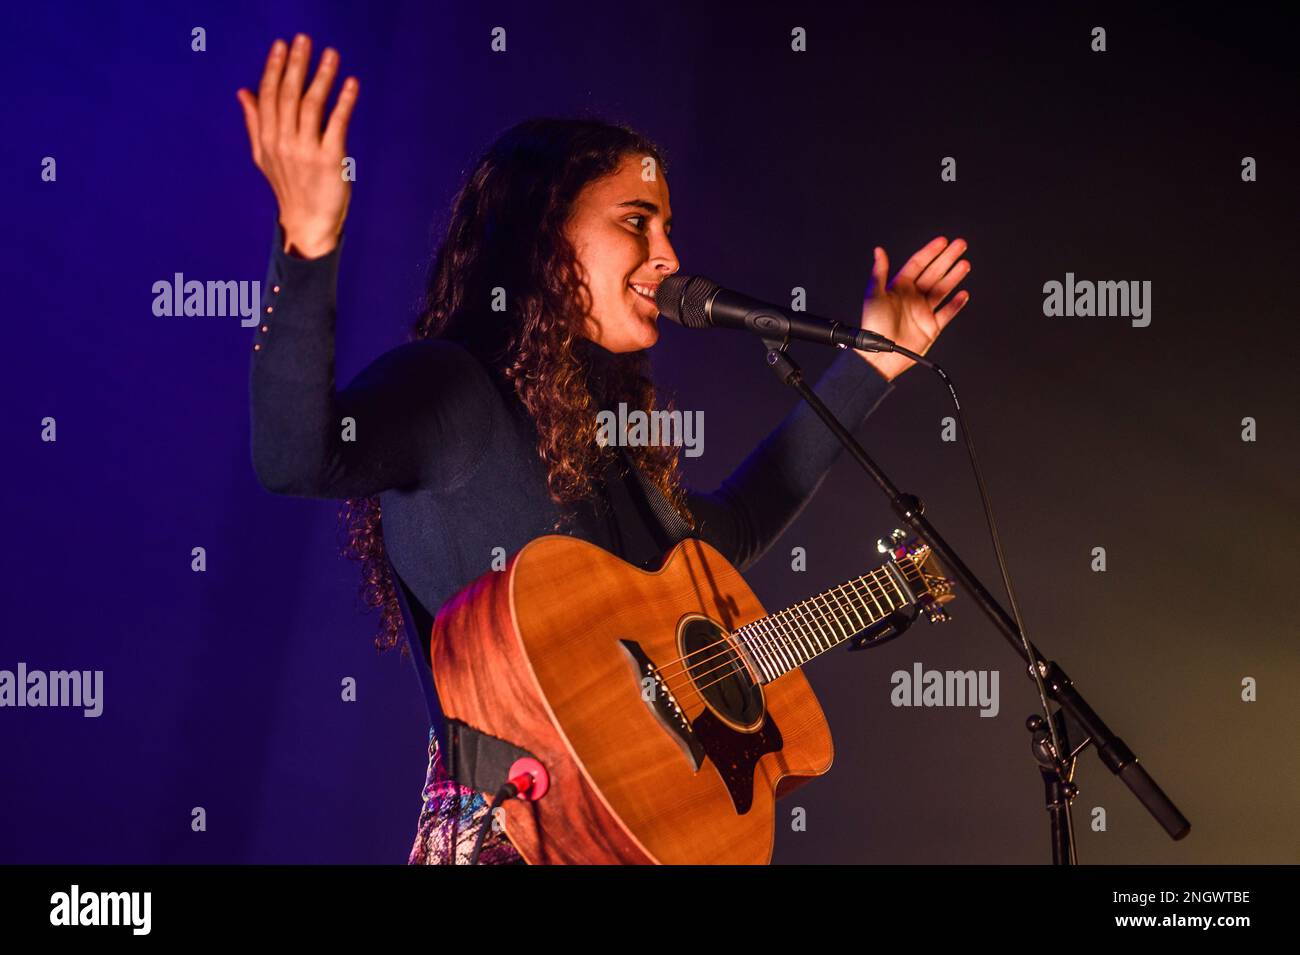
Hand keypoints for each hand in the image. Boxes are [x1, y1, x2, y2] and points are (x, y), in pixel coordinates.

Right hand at [236, 34, 358, 258]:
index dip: (274, 68)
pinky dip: (344, 102)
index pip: (268, 96)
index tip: (281, 45)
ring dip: (322, 76)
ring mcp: (306, 151)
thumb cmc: (289, 188)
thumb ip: (255, 122)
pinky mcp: (329, 159)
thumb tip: (243, 92)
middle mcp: (284, 142)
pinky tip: (351, 84)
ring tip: (331, 55)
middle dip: (296, 64)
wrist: (307, 223)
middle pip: (288, 95)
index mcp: (267, 139)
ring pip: (312, 105)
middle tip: (303, 39)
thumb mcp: (264, 156)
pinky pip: (336, 124)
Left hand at [855, 236, 970, 380]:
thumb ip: (879, 272)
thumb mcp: (874, 295)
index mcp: (899, 288)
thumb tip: (879, 251)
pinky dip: (956, 304)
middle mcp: (912, 298)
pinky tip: (963, 294)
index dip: (930, 252)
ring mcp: (923, 312)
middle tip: (960, 245)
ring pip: (942, 289)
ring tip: (964, 264)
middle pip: (934, 273)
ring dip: (954, 277)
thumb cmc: (873, 326)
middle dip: (947, 259)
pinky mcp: (931, 327)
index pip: (918, 264)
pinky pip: (947, 313)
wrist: (880, 354)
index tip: (942, 241)